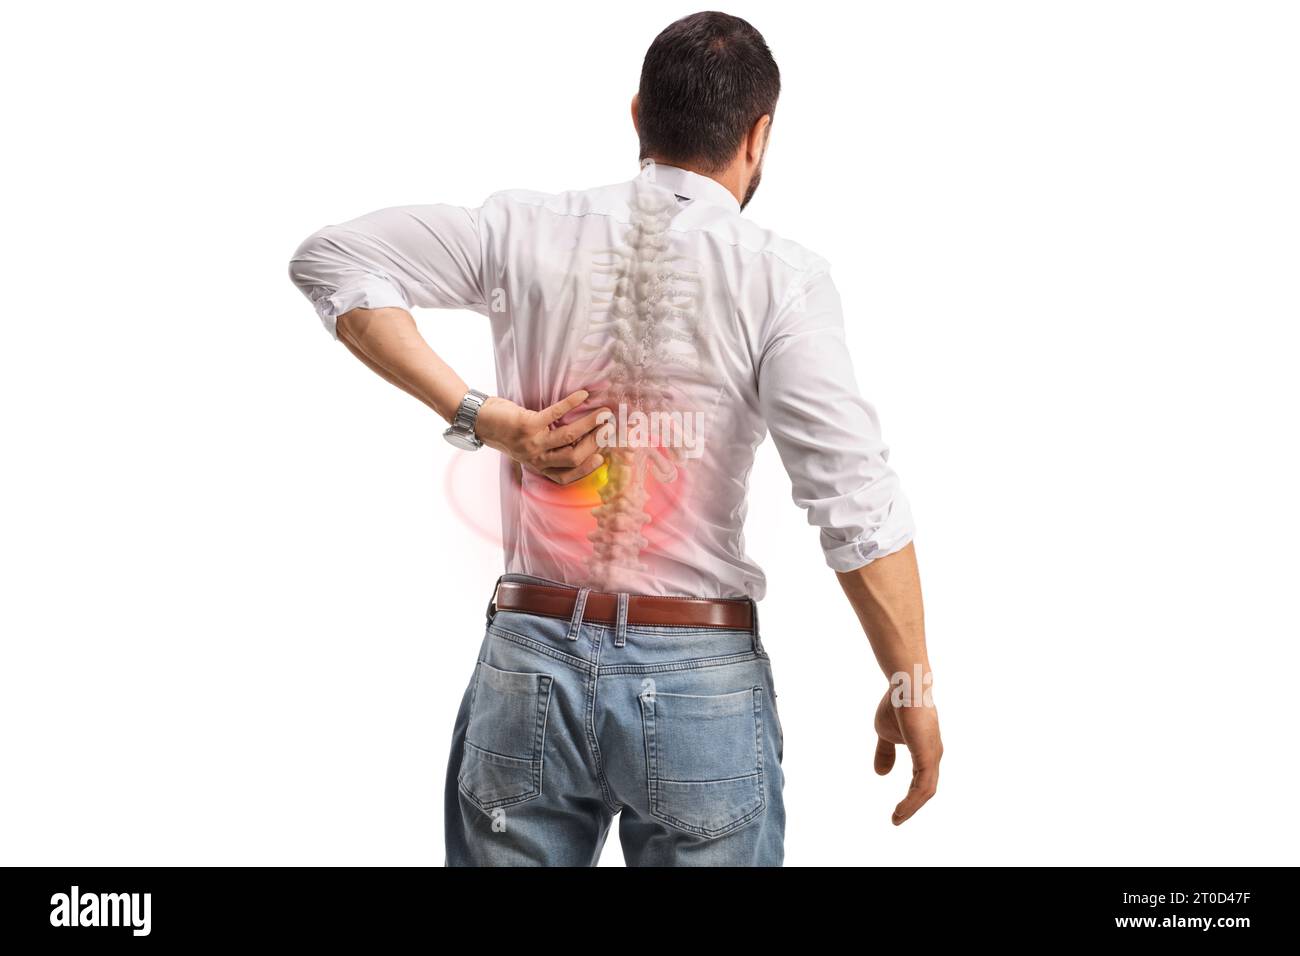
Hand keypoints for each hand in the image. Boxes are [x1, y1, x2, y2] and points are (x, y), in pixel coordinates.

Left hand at [474, 389, 609, 484]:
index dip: (586, 469)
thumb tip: (581, 438)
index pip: (567, 476)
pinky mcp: (527, 425)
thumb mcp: (529, 448)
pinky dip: (571, 403)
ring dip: (589, 423)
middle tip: (608, 428)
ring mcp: (532, 443)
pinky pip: (555, 414)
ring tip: (603, 413)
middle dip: (594, 443)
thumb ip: (550, 448)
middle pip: (573, 457)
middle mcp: (536, 458)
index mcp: (538, 466)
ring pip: (568, 437)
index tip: (602, 457)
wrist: (481, 421)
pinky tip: (583, 395)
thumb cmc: (508, 433)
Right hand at [873, 685, 942, 824]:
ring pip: (926, 791)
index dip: (910, 796)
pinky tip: (901, 808)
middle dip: (912, 806)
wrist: (904, 688)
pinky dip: (913, 800)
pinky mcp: (928, 756)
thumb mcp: (885, 734)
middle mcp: (933, 755)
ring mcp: (933, 756)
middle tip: (897, 819)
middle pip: (926, 789)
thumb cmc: (896, 706)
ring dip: (911, 807)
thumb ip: (886, 753)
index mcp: (925, 750)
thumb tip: (881, 774)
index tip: (897, 811)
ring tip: (897, 818)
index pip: (921, 780)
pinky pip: (923, 786)